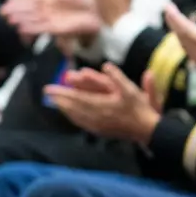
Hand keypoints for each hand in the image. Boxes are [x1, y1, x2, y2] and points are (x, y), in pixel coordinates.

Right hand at [0, 0, 100, 38]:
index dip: (20, 0)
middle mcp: (49, 10)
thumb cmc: (85, 0)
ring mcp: (53, 19)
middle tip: (4, 13)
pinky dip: (34, 29)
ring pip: (35, 19)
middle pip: (30, 10)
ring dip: (23, 20)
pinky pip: (45, 29)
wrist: (98, 15)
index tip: (8, 1)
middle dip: (18, 11)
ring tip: (11, 21)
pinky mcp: (59, 29)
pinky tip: (23, 29)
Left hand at [43, 63, 160, 143]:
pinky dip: (73, 117)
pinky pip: (82, 123)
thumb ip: (117, 77)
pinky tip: (71, 116)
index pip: (76, 97)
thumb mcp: (131, 90)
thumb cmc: (140, 109)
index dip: (61, 92)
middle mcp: (95, 116)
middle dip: (59, 100)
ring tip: (57, 103)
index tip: (49, 88)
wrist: (147, 131)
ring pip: (75, 116)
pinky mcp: (101, 131)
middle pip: (72, 107)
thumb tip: (105, 65)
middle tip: (48, 94)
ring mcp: (97, 125)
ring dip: (65, 109)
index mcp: (101, 105)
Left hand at [164, 0, 195, 94]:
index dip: (176, 18)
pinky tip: (191, 42)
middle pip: (183, 38)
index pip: (187, 30)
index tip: (167, 7)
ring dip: (180, 34)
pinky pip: (192, 54)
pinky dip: (187, 44)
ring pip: (186, 47)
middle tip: (169, 11)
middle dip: (175, 24)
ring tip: (177, 23)